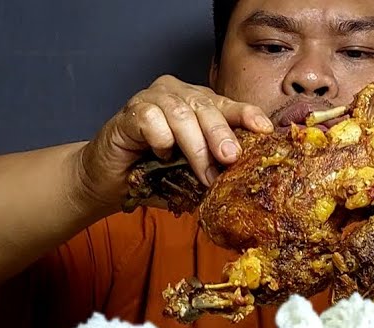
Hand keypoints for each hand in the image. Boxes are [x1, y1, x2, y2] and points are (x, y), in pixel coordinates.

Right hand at [74, 75, 272, 210]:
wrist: (109, 182)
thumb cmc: (152, 174)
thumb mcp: (190, 175)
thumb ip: (212, 171)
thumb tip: (241, 186)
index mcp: (198, 106)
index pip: (227, 106)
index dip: (246, 115)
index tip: (264, 130)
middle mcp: (178, 95)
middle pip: (206, 107)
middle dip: (221, 135)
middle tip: (230, 158)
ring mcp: (152, 99)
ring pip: (181, 114)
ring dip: (195, 146)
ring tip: (202, 172)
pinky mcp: (130, 112)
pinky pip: (151, 119)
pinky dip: (161, 140)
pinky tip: (161, 155)